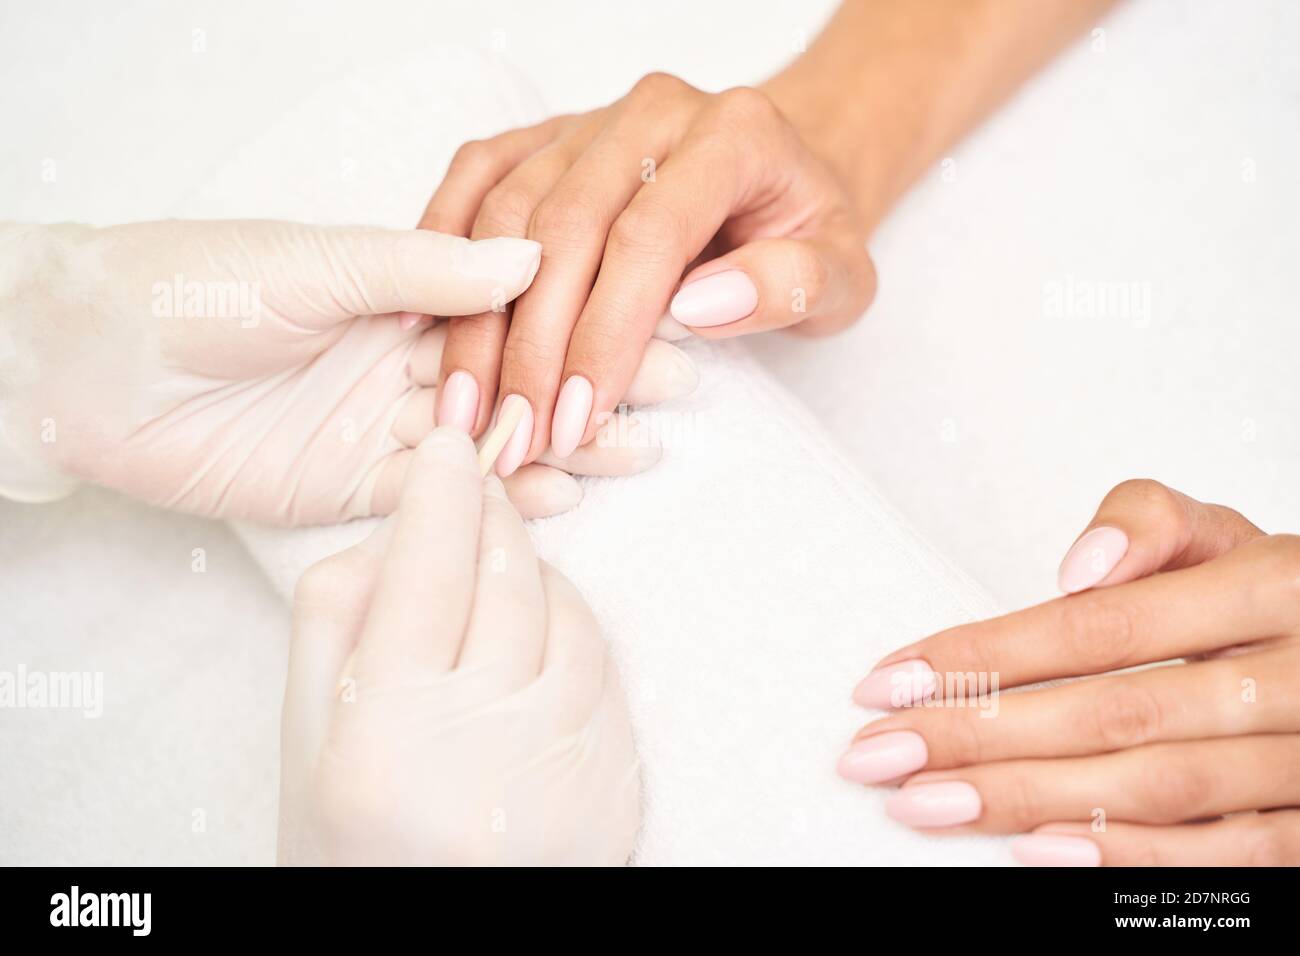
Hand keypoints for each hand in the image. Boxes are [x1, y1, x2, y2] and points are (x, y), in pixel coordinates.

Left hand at [1, 219, 689, 522]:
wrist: (94, 369)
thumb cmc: (192, 288)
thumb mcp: (316, 265)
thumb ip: (421, 270)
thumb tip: (530, 259)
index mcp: (397, 290)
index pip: (513, 303)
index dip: (585, 311)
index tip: (657, 314)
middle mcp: (401, 358)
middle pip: (518, 373)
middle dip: (594, 380)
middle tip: (674, 390)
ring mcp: (383, 426)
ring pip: (493, 442)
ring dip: (563, 445)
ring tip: (636, 447)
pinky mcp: (353, 486)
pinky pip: (443, 499)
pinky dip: (500, 501)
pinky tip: (559, 496)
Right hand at [278, 428, 639, 865]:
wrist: (433, 947)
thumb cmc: (354, 847)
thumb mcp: (308, 742)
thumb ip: (333, 624)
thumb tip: (397, 529)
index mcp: (385, 734)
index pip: (427, 567)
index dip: (440, 491)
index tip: (448, 442)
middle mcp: (485, 748)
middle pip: (507, 577)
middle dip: (491, 519)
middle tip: (475, 493)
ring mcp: (566, 770)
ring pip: (569, 613)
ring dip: (535, 578)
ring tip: (497, 589)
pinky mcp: (618, 788)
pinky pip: (605, 670)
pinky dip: (571, 639)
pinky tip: (533, 658)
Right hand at [418, 73, 874, 474]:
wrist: (787, 171)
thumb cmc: (808, 233)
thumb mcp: (840, 275)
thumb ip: (786, 287)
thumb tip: (698, 309)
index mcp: (732, 136)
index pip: (648, 240)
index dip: (604, 335)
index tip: (576, 417)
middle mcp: (651, 113)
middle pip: (562, 227)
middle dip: (529, 344)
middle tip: (510, 434)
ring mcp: (590, 120)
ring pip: (506, 209)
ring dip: (475, 317)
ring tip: (464, 406)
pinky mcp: (547, 137)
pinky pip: (477, 176)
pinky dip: (441, 245)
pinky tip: (424, 321)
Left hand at [839, 479, 1299, 865]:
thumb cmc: (1277, 598)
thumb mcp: (1224, 536)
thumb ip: (1149, 525)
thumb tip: (1078, 567)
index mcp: (1269, 589)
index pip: (1099, 627)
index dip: (987, 656)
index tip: (894, 680)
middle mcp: (1297, 677)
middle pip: (1115, 712)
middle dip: (982, 736)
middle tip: (884, 752)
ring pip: (1157, 787)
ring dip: (1028, 799)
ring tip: (928, 801)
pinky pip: (1226, 858)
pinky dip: (1125, 857)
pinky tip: (1034, 847)